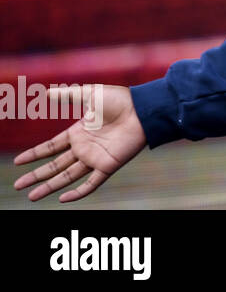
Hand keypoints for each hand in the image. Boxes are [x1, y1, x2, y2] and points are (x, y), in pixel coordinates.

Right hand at [12, 84, 146, 202]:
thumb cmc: (119, 100)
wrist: (142, 109)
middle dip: (36, 176)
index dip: (34, 154)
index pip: (51, 147)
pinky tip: (62, 199)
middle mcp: (84, 148)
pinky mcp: (108, 165)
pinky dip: (78, 192)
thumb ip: (69, 95)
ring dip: (49, 186)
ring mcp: (95, 158)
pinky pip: (92, 183)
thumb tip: (47, 93)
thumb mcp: (90, 95)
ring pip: (67, 177)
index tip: (18, 162)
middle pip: (55, 166)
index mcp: (78, 133)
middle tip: (17, 186)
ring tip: (31, 196)